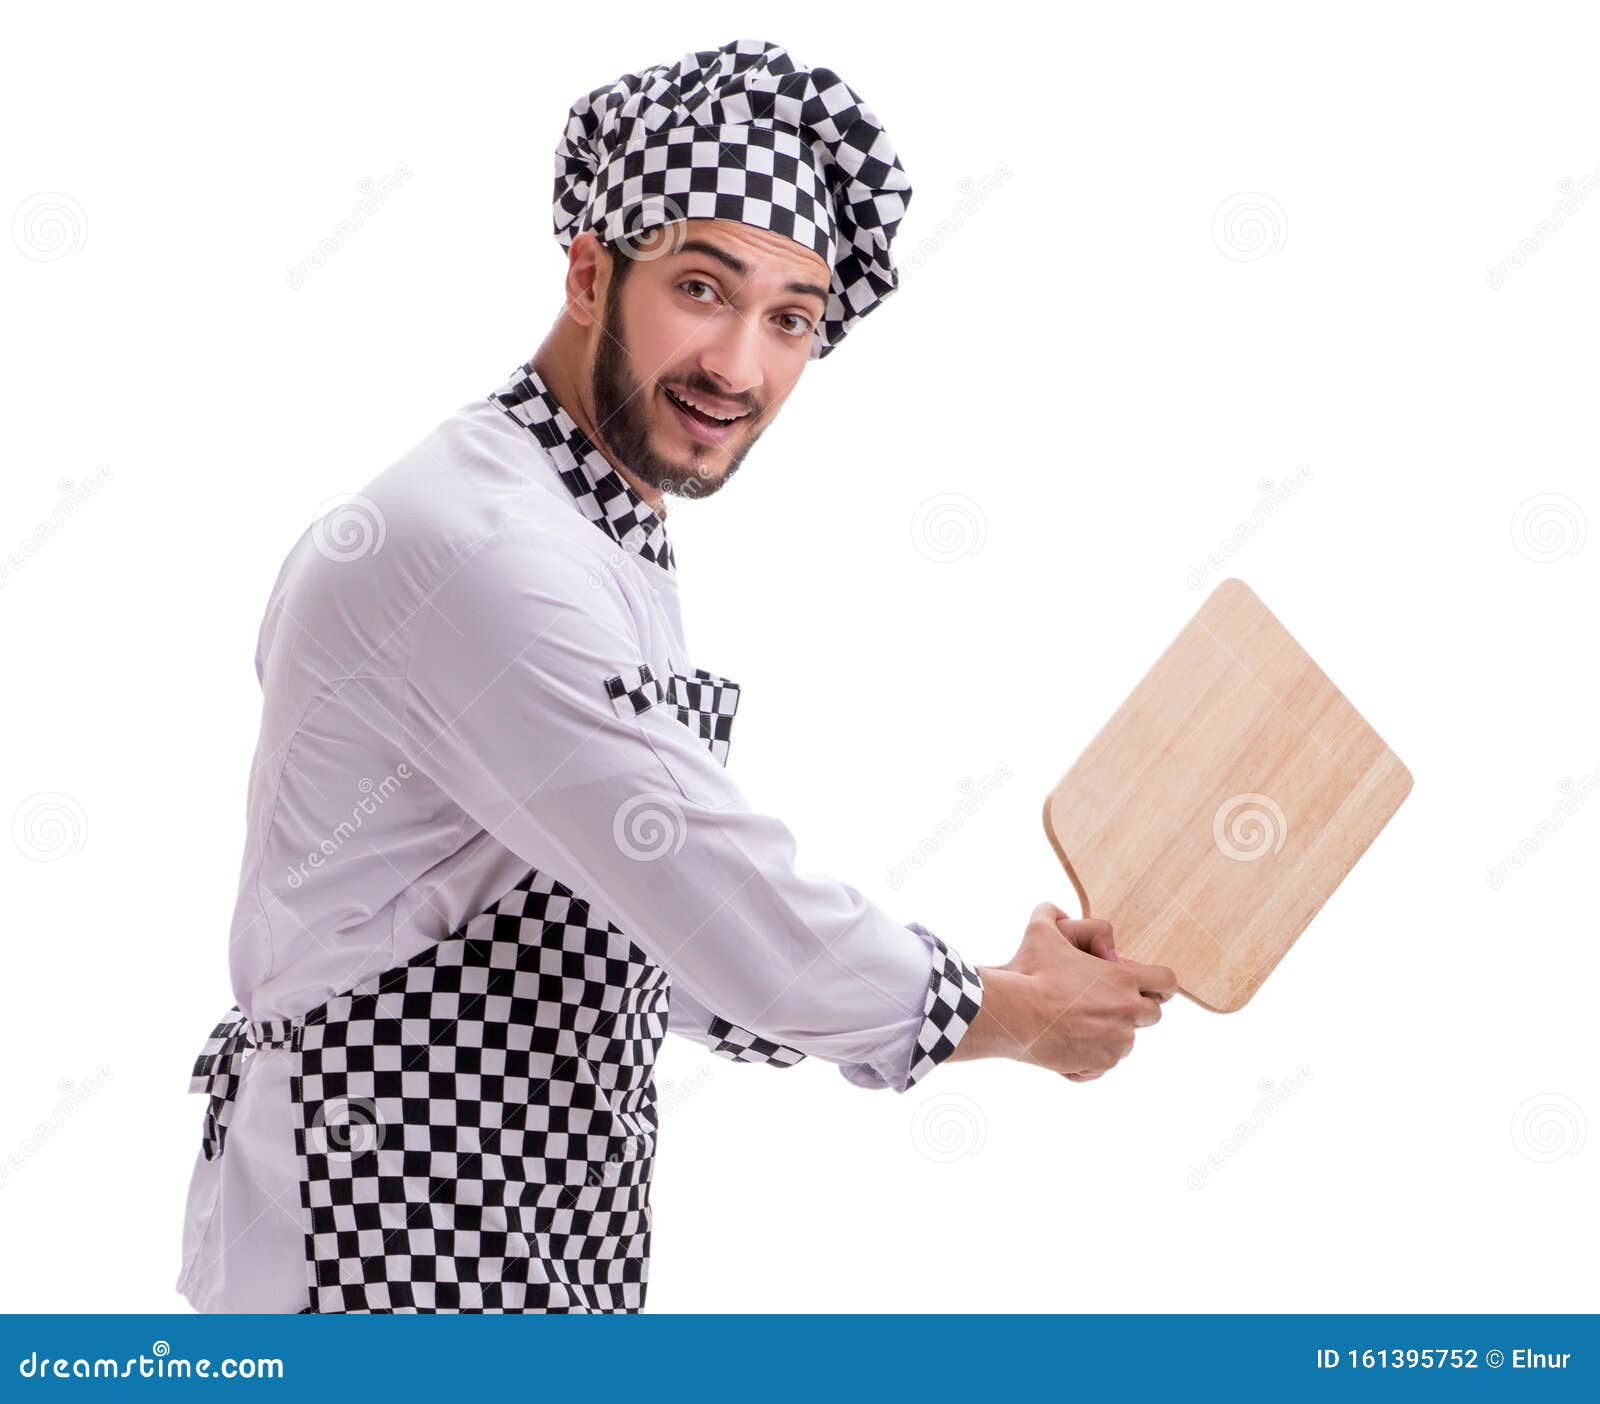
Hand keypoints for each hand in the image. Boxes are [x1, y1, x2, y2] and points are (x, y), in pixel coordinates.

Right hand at [947, 903, 1175, 1079]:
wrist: (1013, 1014)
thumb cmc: (1029, 970)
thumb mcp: (1040, 929)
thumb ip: (1053, 913)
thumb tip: (1057, 912)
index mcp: (1122, 979)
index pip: (1167, 982)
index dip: (1159, 983)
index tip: (1147, 985)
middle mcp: (1127, 1012)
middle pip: (1152, 1014)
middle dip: (1134, 1008)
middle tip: (1105, 1003)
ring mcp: (1116, 1042)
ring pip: (1127, 1040)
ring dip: (1111, 1033)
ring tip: (1079, 1024)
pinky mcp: (1100, 1065)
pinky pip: (1103, 1062)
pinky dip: (1089, 1056)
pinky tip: (1066, 1043)